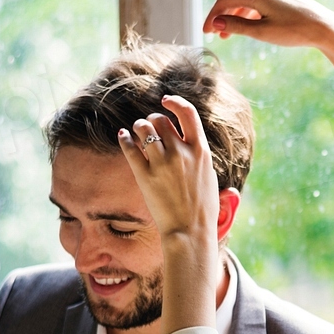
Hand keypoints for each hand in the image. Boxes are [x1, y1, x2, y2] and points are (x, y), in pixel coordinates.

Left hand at [118, 95, 219, 332]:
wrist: (190, 232)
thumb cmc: (203, 211)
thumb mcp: (210, 180)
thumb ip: (202, 159)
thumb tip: (198, 149)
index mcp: (200, 152)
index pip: (188, 113)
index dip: (175, 102)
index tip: (165, 100)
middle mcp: (181, 153)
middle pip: (161, 120)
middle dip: (154, 121)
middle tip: (150, 129)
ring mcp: (162, 163)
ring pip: (143, 128)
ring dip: (139, 128)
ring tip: (137, 134)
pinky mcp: (145, 175)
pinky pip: (129, 147)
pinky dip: (125, 138)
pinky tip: (123, 137)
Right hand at [203, 0, 333, 48]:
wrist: (324, 28)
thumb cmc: (294, 32)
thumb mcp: (261, 32)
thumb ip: (237, 26)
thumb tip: (217, 24)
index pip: (223, 1)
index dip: (212, 17)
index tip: (206, 32)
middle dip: (221, 14)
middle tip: (214, 33)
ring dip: (234, 13)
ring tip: (228, 33)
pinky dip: (248, 11)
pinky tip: (247, 24)